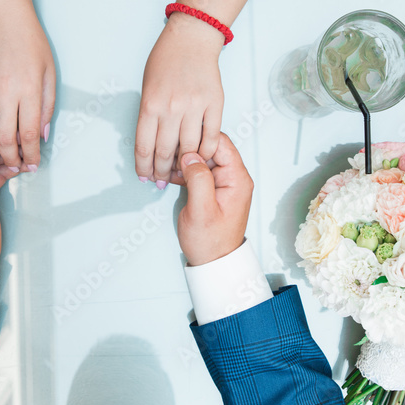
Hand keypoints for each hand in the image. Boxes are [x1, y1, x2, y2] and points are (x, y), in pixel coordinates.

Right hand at [0, 5, 55, 170]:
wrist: (2, 16)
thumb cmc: (30, 42)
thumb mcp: (49, 72)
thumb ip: (47, 106)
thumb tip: (42, 136)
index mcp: (28, 89)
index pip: (28, 133)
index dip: (30, 155)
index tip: (32, 165)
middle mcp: (5, 90)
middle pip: (4, 137)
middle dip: (10, 159)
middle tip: (13, 168)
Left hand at [135, 13, 223, 186]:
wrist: (192, 40)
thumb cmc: (166, 61)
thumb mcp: (147, 87)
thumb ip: (149, 116)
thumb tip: (151, 148)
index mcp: (150, 104)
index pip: (144, 147)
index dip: (144, 168)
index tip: (145, 177)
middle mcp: (172, 107)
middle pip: (165, 152)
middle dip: (162, 172)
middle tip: (162, 181)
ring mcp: (195, 107)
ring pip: (189, 149)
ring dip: (184, 167)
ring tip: (181, 174)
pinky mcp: (215, 105)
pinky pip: (211, 137)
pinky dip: (206, 152)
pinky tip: (200, 158)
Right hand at [171, 133, 252, 265]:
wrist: (213, 262)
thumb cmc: (210, 242)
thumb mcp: (202, 211)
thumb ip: (198, 179)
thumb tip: (189, 156)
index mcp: (237, 178)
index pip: (219, 142)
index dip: (197, 141)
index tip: (178, 148)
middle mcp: (233, 176)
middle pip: (209, 147)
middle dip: (187, 150)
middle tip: (168, 158)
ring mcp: (223, 181)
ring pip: (201, 157)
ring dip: (183, 160)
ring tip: (167, 168)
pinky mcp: (212, 187)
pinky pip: (198, 169)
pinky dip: (184, 170)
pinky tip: (170, 176)